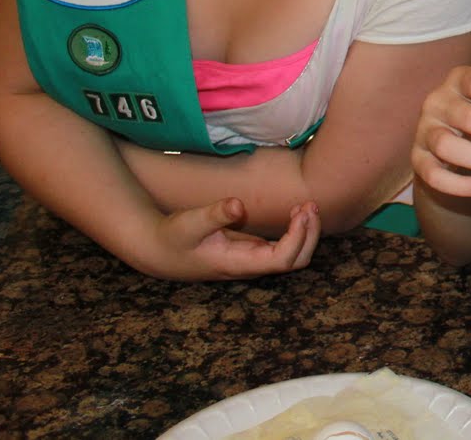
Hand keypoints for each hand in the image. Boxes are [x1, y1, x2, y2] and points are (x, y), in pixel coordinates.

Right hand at [148, 198, 320, 280]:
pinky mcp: (252, 252)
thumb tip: (238, 204)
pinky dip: (296, 232)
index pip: (282, 260)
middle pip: (296, 261)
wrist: (159, 251)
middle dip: (309, 236)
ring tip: (307, 206)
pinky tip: (296, 212)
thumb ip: (215, 214)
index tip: (300, 211)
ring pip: (293, 256)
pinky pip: (285, 248)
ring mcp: (253, 260)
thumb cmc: (174, 237)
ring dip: (306, 233)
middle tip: (310, 206)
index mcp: (240, 264)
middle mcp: (251, 266)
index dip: (297, 238)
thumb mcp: (190, 222)